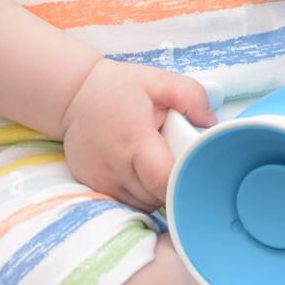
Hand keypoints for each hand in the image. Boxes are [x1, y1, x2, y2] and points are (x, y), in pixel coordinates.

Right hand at [58, 57, 218, 211]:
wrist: (73, 96)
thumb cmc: (117, 88)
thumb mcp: (157, 81)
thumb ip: (190, 96)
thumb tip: (211, 122)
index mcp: (135, 141)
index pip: (165, 181)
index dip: (185, 182)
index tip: (196, 171)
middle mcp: (116, 168)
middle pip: (158, 197)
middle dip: (175, 184)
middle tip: (179, 160)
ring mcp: (103, 182)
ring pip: (144, 204)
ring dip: (158, 191)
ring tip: (159, 163)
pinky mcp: (95, 187)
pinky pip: (128, 202)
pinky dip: (141, 193)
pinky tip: (143, 172)